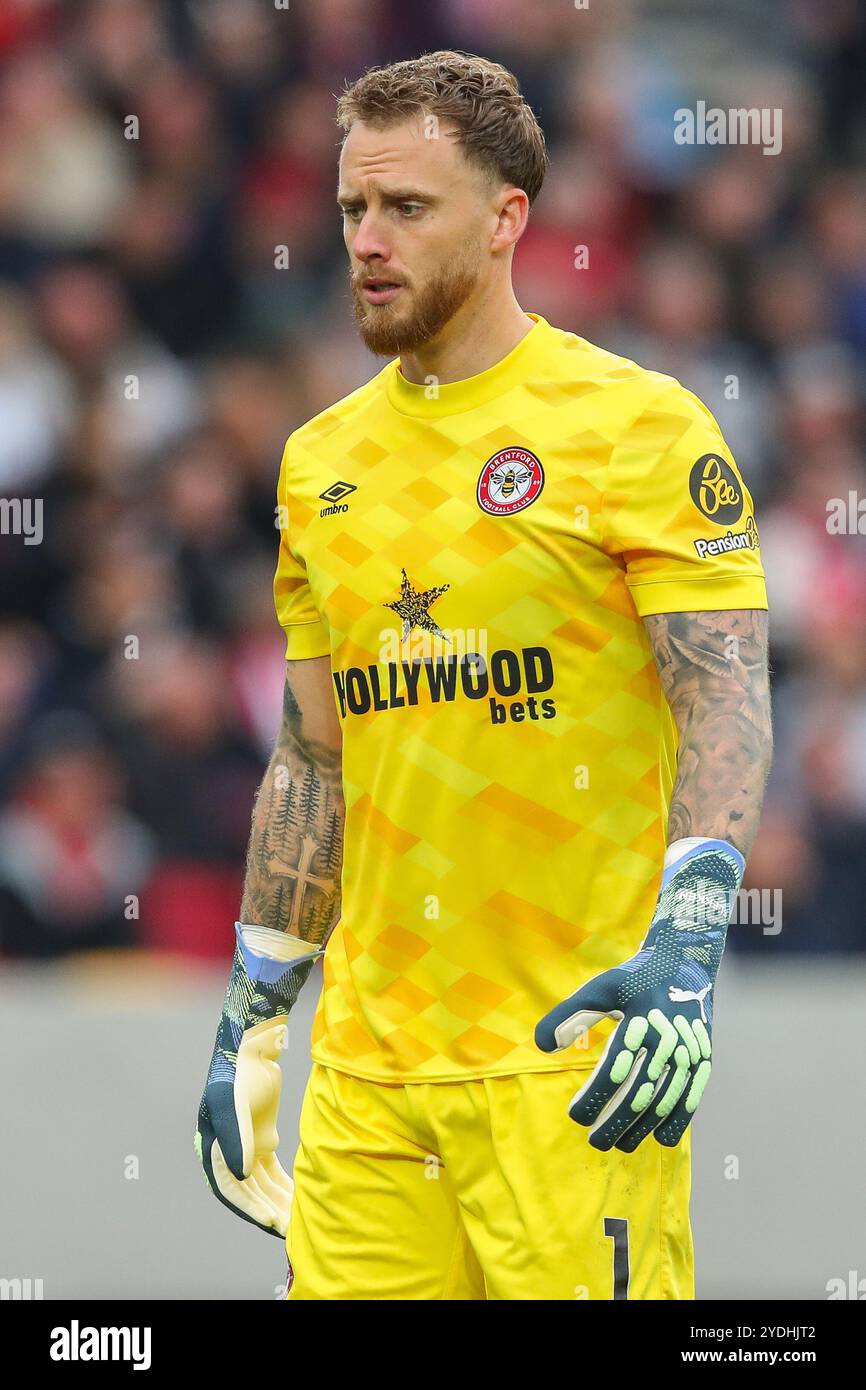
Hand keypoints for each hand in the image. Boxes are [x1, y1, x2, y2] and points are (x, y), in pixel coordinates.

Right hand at [195, 925, 319, 1236]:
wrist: (254, 1045)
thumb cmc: (240, 1071)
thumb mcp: (235, 1103)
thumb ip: (237, 1138)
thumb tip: (243, 1175)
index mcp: (215, 1147)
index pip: (231, 1189)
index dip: (250, 1208)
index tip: (272, 1223)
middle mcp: (228, 1152)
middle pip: (249, 1192)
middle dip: (270, 1212)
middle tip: (294, 1230)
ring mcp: (246, 1146)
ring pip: (263, 1185)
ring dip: (279, 1202)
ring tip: (300, 1221)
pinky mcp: (263, 1138)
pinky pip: (274, 1172)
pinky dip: (286, 1186)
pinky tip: (301, 1199)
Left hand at [535, 839, 743, 1152]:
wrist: (684, 964)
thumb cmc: (633, 979)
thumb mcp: (599, 989)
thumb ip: (568, 1015)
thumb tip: (541, 1046)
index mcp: (639, 1020)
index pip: (613, 1070)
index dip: (594, 1098)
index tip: (576, 1117)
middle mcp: (666, 1039)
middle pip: (639, 1093)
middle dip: (615, 1123)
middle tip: (594, 1142)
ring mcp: (688, 1052)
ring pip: (665, 1101)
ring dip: (642, 1129)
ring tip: (619, 1145)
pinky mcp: (703, 1059)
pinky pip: (691, 1097)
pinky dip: (678, 1121)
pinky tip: (660, 1140)